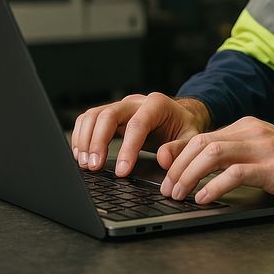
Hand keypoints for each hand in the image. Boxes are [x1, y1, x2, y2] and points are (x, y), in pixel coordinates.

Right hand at [70, 92, 210, 175]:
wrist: (179, 116)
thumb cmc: (184, 127)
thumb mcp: (191, 137)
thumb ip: (180, 148)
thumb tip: (163, 159)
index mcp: (157, 104)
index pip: (137, 124)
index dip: (126, 149)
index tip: (121, 171)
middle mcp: (135, 102)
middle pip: (108, 115)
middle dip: (98, 142)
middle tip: (94, 167)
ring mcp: (120, 106)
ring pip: (94, 115)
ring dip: (85, 139)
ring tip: (85, 164)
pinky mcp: (110, 114)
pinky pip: (89, 120)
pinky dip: (82, 135)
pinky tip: (82, 154)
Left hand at [158, 116, 273, 208]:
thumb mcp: (263, 154)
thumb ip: (233, 155)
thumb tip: (198, 166)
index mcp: (248, 127)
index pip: (202, 135)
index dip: (178, 154)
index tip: (164, 172)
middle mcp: (253, 132)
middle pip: (201, 142)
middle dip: (177, 167)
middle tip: (168, 189)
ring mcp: (264, 148)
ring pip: (213, 154)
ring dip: (189, 176)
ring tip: (180, 194)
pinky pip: (235, 173)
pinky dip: (214, 186)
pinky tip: (205, 199)